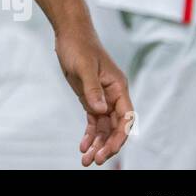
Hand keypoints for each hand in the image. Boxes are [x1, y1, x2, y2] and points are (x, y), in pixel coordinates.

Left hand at [55, 26, 133, 165]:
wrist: (70, 34)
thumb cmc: (79, 46)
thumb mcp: (83, 67)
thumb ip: (92, 89)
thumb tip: (101, 110)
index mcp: (119, 88)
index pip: (126, 119)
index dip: (119, 137)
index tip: (108, 150)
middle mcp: (114, 96)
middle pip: (116, 127)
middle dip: (107, 145)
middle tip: (95, 161)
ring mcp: (103, 98)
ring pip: (104, 127)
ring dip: (97, 144)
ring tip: (87, 160)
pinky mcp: (91, 99)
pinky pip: (94, 121)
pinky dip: (90, 134)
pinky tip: (83, 147)